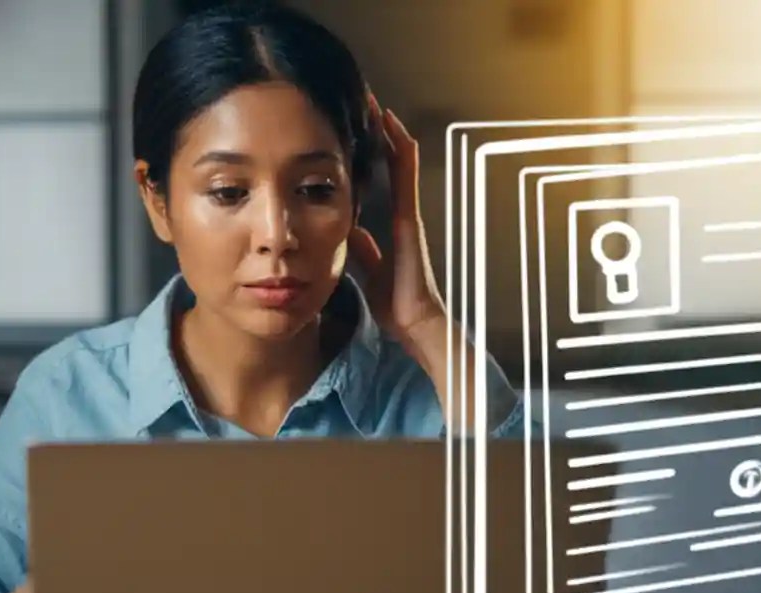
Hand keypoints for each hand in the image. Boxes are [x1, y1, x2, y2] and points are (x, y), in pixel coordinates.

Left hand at [346, 92, 447, 353]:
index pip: (381, 179)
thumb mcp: (368, 270)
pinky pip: (406, 174)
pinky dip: (400, 148)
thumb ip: (361, 248)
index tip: (354, 129)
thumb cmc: (395, 303)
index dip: (371, 153)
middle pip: (392, 162)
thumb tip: (346, 228)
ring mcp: (409, 212)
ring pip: (401, 160)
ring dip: (388, 131)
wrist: (414, 322)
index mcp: (392, 225)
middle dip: (378, 134)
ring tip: (373, 102)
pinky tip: (391, 125)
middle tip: (362, 103)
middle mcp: (403, 213)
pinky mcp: (411, 217)